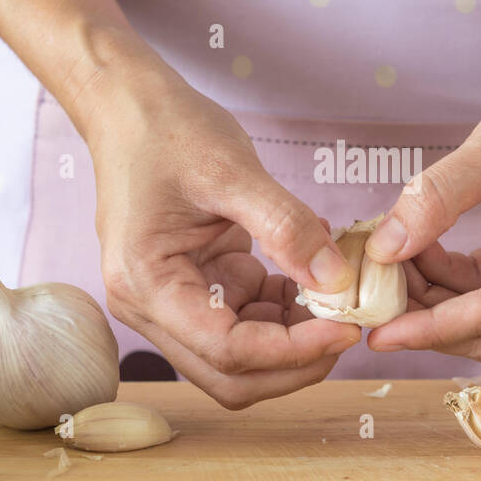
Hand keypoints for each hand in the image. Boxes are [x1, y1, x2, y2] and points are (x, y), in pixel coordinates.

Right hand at [72, 31, 360, 408]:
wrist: (130, 106)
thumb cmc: (166, 130)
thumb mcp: (231, 170)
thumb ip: (286, 226)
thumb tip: (337, 280)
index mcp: (146, 284)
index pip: (226, 349)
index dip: (291, 351)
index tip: (347, 329)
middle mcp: (150, 306)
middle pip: (230, 373)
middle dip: (294, 362)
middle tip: (350, 328)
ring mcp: (171, 301)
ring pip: (241, 356)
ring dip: (292, 339)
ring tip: (337, 298)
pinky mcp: (195, 286)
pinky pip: (245, 321)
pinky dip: (284, 311)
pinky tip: (313, 277)